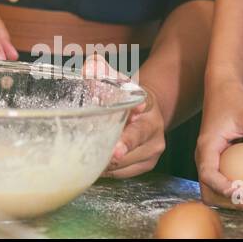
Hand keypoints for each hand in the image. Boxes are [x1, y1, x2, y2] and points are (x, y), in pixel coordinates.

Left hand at [88, 57, 164, 177]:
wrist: (146, 110)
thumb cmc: (124, 95)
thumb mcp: (114, 79)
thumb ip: (100, 70)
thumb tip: (89, 68)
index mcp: (147, 106)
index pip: (140, 120)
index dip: (128, 134)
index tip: (119, 143)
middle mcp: (154, 129)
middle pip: (133, 146)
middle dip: (115, 153)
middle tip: (100, 156)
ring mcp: (153, 149)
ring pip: (127, 163)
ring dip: (107, 163)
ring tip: (88, 159)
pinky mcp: (147, 164)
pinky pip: (124, 173)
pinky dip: (109, 171)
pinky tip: (96, 165)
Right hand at [196, 76, 242, 209]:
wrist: (222, 86)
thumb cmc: (232, 98)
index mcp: (207, 147)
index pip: (208, 176)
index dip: (225, 190)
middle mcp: (205, 157)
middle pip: (211, 192)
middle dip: (234, 202)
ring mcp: (212, 160)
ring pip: (220, 191)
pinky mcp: (220, 160)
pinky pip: (229, 180)